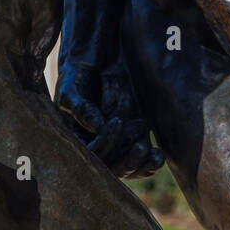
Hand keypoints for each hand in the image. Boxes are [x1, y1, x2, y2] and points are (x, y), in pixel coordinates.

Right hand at [56, 61, 163, 178]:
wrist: (100, 62)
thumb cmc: (78, 75)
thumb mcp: (72, 88)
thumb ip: (81, 108)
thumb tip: (97, 127)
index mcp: (77, 139)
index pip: (89, 155)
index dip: (103, 145)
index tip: (116, 122)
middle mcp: (97, 145)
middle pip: (110, 168)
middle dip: (125, 162)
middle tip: (140, 146)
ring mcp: (117, 143)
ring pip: (127, 168)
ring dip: (139, 165)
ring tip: (150, 152)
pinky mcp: (135, 138)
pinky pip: (142, 162)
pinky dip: (150, 163)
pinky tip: (157, 155)